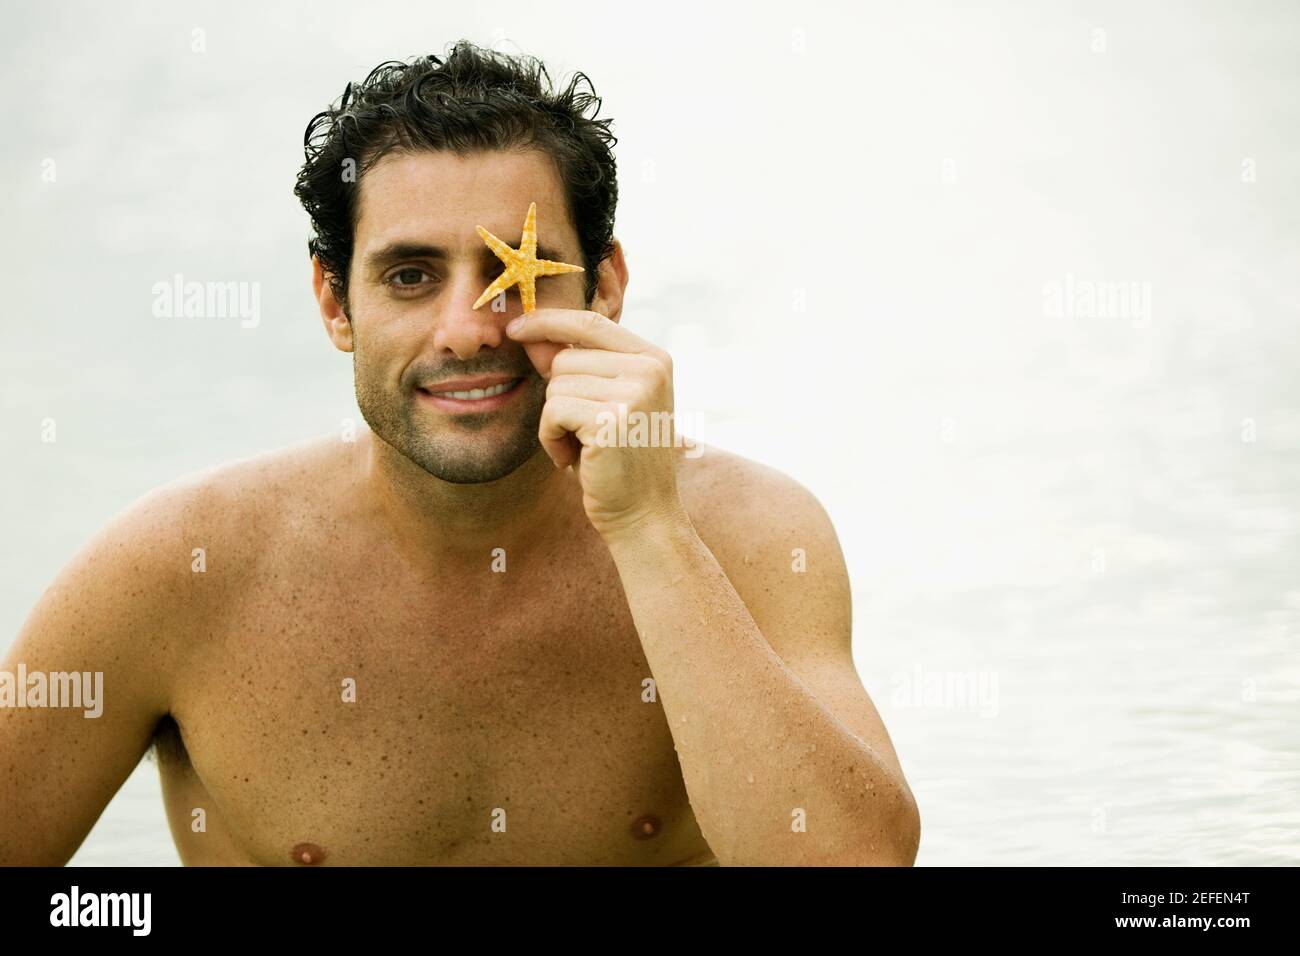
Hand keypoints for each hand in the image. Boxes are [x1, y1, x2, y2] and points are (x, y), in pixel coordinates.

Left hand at [506, 308, 686, 541]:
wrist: (644, 515)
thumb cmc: (619, 461)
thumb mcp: (603, 404)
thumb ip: (572, 367)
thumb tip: (527, 331)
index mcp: (653, 359)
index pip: (591, 321)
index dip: (549, 321)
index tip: (517, 328)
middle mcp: (649, 369)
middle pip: (565, 358)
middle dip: (558, 396)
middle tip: (580, 433)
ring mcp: (634, 392)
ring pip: (556, 385)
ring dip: (554, 421)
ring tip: (581, 448)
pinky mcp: (610, 419)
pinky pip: (552, 411)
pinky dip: (551, 438)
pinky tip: (573, 459)